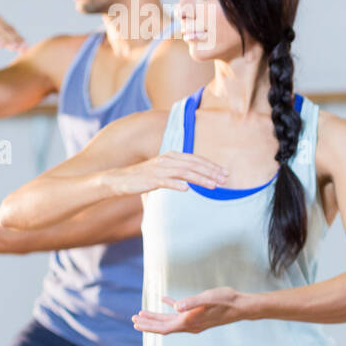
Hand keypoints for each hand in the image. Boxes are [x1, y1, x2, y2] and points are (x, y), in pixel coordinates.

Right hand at [0, 12, 26, 52]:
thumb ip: (7, 39)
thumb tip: (25, 45)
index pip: (8, 28)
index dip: (17, 37)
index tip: (26, 47)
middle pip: (1, 28)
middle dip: (12, 39)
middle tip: (20, 49)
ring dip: (3, 39)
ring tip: (12, 47)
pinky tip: (0, 46)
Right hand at [105, 151, 228, 195]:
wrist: (120, 180)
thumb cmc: (145, 177)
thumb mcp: (165, 171)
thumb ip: (179, 171)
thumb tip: (196, 177)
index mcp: (172, 156)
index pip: (196, 159)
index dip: (212, 166)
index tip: (225, 173)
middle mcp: (167, 160)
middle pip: (194, 165)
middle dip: (211, 172)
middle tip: (224, 179)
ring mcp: (159, 169)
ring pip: (184, 173)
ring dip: (201, 179)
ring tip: (213, 186)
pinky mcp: (151, 179)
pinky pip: (166, 182)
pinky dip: (176, 184)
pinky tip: (187, 189)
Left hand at [133, 289, 247, 333]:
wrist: (241, 306)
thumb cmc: (226, 301)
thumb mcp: (208, 298)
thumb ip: (191, 302)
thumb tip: (175, 306)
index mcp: (189, 322)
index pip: (164, 327)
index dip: (148, 325)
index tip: (135, 323)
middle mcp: (190, 325)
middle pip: (164, 326)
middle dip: (148, 322)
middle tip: (133, 319)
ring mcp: (195, 322)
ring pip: (171, 321)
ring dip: (157, 318)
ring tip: (143, 313)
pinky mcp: (199, 316)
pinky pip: (181, 314)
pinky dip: (172, 308)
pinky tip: (166, 301)